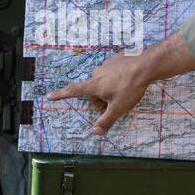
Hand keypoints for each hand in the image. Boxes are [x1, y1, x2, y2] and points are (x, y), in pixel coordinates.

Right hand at [46, 32, 194, 135]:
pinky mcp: (115, 61)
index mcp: (94, 86)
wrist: (145, 66)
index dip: (61, 94)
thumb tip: (96, 133)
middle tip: (116, 105)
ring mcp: (105, 66)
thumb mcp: (119, 108)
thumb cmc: (130, 88)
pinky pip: (111, 74)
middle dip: (102, 101)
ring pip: (103, 83)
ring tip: (124, 92)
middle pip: (94, 92)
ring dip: (109, 91)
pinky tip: (127, 82)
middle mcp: (96, 74)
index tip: (49, 95)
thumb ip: (106, 121)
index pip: (73, 91)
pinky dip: (116, 81)